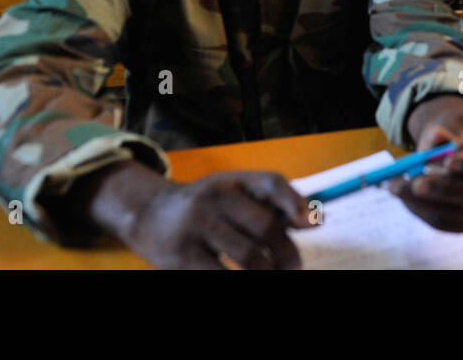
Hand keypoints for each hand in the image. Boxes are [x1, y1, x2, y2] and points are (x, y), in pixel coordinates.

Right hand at [90, 163, 311, 269]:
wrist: (146, 213)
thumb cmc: (202, 205)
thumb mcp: (231, 191)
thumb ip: (270, 201)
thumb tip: (314, 221)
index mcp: (231, 182)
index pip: (270, 183)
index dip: (296, 202)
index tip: (315, 224)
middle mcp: (214, 200)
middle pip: (265, 225)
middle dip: (287, 252)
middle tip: (295, 268)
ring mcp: (196, 229)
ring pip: (248, 257)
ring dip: (269, 272)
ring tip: (274, 276)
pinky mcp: (182, 258)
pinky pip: (221, 275)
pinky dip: (240, 280)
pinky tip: (245, 279)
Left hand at [391, 95, 462, 231]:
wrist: (458, 150)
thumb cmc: (455, 134)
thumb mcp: (452, 124)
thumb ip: (447, 130)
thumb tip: (440, 137)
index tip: (448, 161)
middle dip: (444, 190)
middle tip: (415, 183)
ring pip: (457, 213)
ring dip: (424, 203)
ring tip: (398, 187)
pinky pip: (447, 223)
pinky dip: (423, 212)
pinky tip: (405, 199)